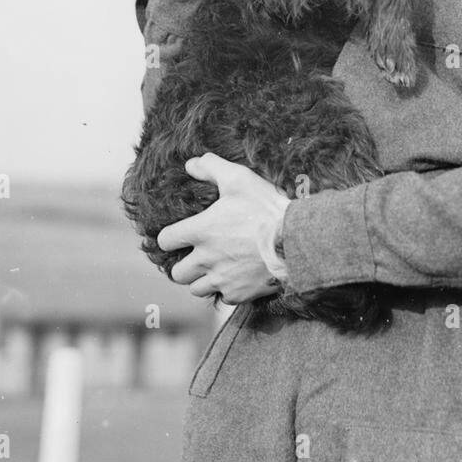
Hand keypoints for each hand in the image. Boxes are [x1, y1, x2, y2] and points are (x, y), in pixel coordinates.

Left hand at [158, 153, 290, 303]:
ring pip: (196, 289)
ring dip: (201, 279)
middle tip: (196, 256)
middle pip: (177, 273)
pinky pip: (222, 297)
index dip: (169, 238)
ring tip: (214, 268)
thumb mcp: (239, 178)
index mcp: (201, 231)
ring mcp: (221, 279)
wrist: (296, 241)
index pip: (165, 241)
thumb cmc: (267, 208)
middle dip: (183, 265)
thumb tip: (191, 164)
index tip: (179, 236)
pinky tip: (235, 277)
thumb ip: (211, 167)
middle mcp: (206, 259)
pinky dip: (225, 290)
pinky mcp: (238, 294)